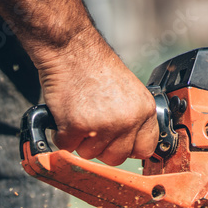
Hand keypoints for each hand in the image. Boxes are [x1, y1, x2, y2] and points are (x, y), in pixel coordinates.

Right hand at [35, 30, 159, 165]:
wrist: (71, 49)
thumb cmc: (95, 67)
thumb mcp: (129, 91)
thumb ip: (133, 117)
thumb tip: (130, 143)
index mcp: (145, 110)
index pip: (145, 149)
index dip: (128, 148)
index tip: (117, 144)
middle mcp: (129, 120)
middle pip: (116, 158)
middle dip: (101, 148)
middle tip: (92, 129)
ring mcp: (104, 125)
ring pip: (90, 154)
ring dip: (80, 141)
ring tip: (78, 116)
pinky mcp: (77, 126)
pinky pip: (67, 146)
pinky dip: (62, 135)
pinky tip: (65, 116)